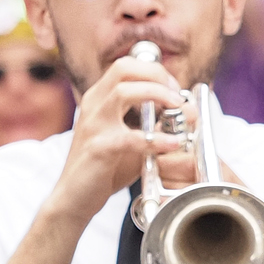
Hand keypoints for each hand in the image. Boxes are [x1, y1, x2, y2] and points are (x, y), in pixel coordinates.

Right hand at [45, 51, 186, 224]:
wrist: (74, 198)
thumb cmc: (104, 169)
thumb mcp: (134, 141)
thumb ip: (157, 126)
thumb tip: (188, 113)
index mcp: (99, 98)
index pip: (126, 66)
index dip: (155, 71)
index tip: (175, 88)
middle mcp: (93, 105)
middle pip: (124, 68)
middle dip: (157, 75)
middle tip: (177, 95)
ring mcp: (93, 124)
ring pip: (124, 92)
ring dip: (157, 95)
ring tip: (178, 109)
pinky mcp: (98, 148)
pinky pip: (130, 137)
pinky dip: (156, 139)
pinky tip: (173, 144)